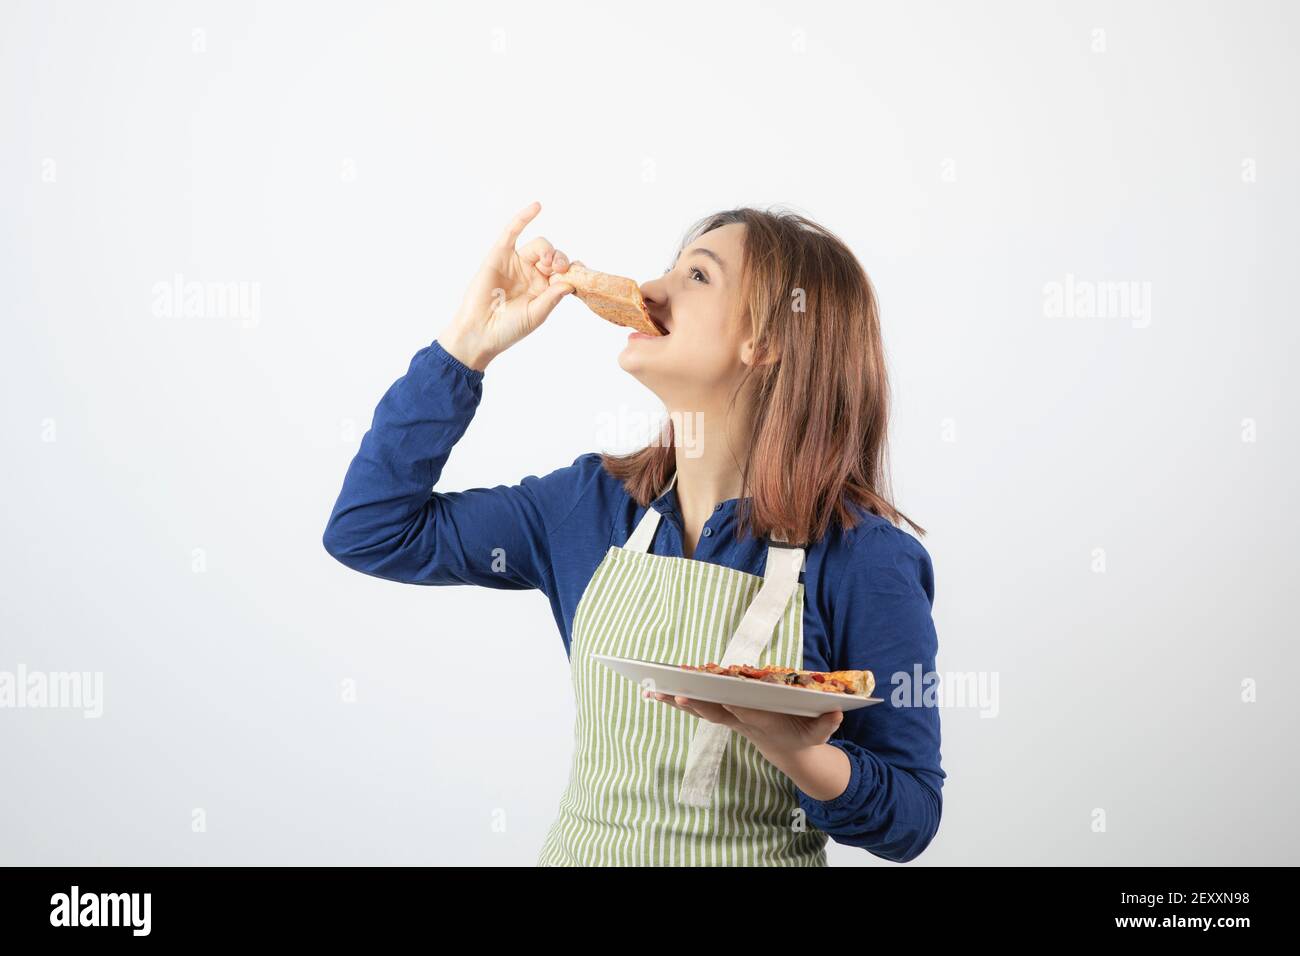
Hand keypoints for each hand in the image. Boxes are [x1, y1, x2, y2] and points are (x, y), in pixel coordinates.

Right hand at [438, 201, 573, 370]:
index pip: (564, 271)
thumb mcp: (536, 315)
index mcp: (544, 288)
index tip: (581, 272)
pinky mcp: (499, 255)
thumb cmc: (508, 329)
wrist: (480, 332)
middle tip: (558, 269)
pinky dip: (523, 218)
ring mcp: (516, 264)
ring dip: (548, 250)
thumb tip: (571, 282)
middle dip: (560, 260)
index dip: (573, 269)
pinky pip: (512, 232)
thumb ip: (553, 297)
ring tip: (547, 263)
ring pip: (540, 245)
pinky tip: (537, 206)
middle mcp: (532, 274)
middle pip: (554, 256)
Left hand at [647, 691, 852, 800]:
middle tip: (669, 693)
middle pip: (712, 710)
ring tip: (651, 689)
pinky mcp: (724, 714)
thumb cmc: (805, 738)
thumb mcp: (819, 733)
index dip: (727, 707)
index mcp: (762, 722)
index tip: (709, 699)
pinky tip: (657, 690)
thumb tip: (838, 712)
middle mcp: (741, 720)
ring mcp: (730, 718)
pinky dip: (679, 698)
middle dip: (692, 702)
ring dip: (676, 699)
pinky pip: (699, 705)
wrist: (790, 753)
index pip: (742, 714)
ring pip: (700, 707)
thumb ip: (827, 723)